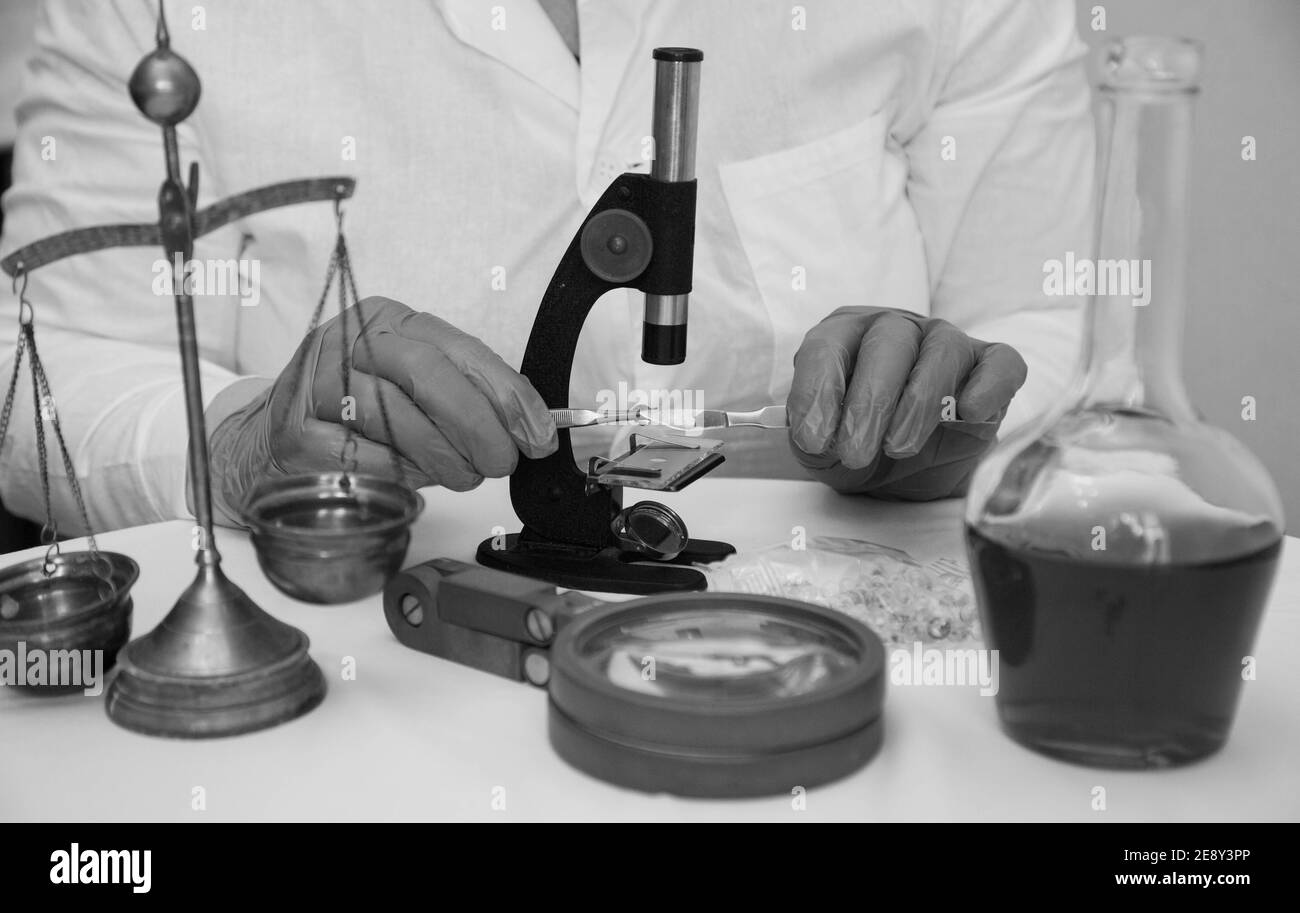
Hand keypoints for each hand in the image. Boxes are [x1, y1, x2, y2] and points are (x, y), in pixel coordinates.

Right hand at [208, 297, 555, 522]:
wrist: (269, 444)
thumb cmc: (356, 415)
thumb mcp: (414, 389)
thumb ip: (469, 397)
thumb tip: (531, 427)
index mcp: (386, 321)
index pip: (458, 348)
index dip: (506, 393)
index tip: (536, 432)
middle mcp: (347, 343)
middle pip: (426, 372)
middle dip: (478, 423)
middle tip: (503, 460)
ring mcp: (316, 386)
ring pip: (397, 417)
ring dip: (445, 457)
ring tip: (464, 475)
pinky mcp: (298, 433)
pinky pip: (366, 457)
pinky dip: (403, 475)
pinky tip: (416, 478)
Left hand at [787, 307, 1026, 498]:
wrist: (901, 474)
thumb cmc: (855, 446)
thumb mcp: (821, 448)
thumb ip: (811, 439)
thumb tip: (810, 438)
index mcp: (845, 336)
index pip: (827, 347)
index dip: (816, 392)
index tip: (812, 440)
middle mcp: (895, 330)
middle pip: (888, 344)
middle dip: (869, 403)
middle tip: (856, 453)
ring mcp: (945, 343)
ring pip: (942, 351)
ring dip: (920, 401)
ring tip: (900, 447)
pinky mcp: (989, 369)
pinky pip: (1000, 363)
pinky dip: (989, 385)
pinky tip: (970, 412)